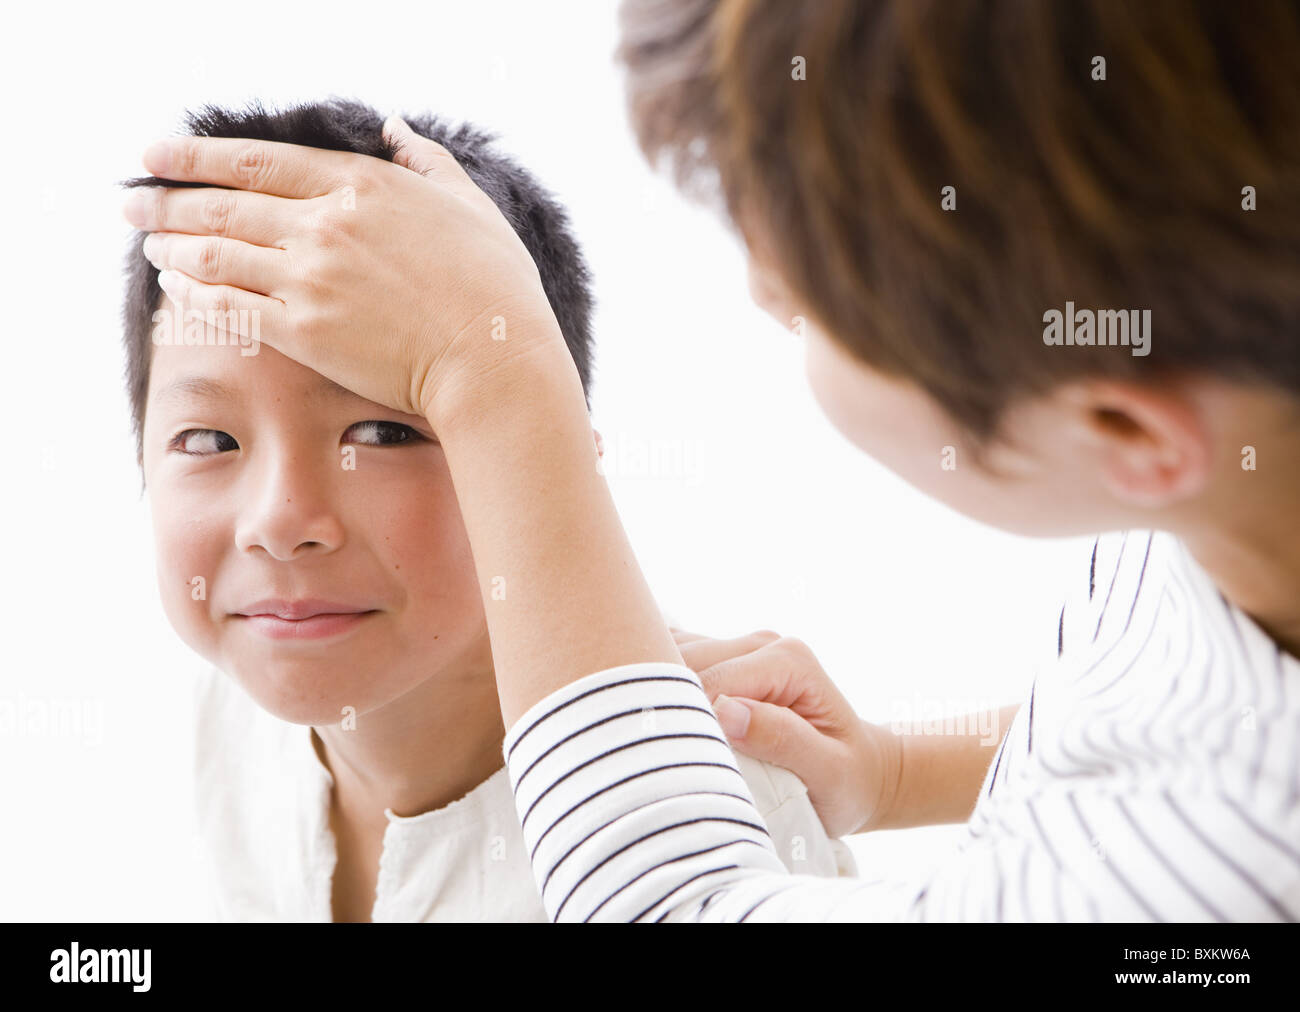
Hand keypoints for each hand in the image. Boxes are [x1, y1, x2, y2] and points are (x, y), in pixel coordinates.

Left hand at [123, 117, 564, 424]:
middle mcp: (325, 226)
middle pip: (222, 205)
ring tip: (148, 242)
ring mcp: (310, 280)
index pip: (257, 161)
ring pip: (216, 254)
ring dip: (172, 246)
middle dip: (165, 200)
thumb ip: (425, 160)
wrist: (494, 361)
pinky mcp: (304, 333)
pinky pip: (230, 307)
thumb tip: (395, 127)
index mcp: (361, 186)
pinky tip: (177, 287)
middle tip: (128, 200)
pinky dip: (195, 294)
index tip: (157, 153)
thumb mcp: (467, 204)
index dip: (196, 155)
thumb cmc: (495, 286)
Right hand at [672, 627, 901, 837]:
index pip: (711, 681)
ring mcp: (738, 648)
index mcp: (788, 660)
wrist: (860, 771)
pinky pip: (673, 658)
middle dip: (665, 705)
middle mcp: (761, 644)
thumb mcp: (829, 771)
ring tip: (655, 740)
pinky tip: (654, 716)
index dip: (685, 720)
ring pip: (671, 657)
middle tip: (656, 754)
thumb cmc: (847, 780)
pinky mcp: (720, 660)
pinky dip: (656, 685)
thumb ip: (782, 739)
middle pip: (685, 663)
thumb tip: (726, 711)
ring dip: (656, 695)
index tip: (673, 759)